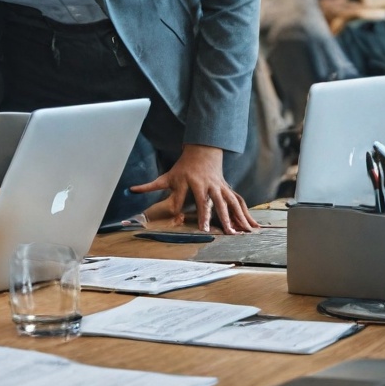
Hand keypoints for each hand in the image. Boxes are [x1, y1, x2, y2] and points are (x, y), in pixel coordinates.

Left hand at [133, 144, 257, 233]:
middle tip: (221, 231)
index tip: (189, 223)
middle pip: (212, 201)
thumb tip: (130, 190)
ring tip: (241, 232)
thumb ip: (149, 186)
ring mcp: (219, 187)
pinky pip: (239, 202)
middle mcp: (206, 185)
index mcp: (190, 182)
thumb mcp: (166, 176)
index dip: (185, 208)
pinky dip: (247, 214)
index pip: (187, 197)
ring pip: (230, 203)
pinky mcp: (228, 189)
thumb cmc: (183, 168)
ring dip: (236, 217)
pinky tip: (254, 226)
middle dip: (216, 216)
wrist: (202, 153)